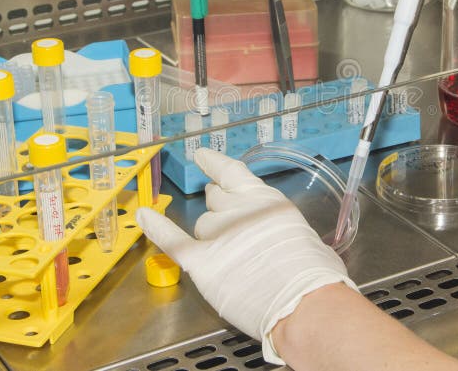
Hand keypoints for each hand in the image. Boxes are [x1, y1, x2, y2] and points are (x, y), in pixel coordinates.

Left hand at [136, 148, 355, 364]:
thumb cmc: (314, 274)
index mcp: (265, 200)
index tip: (202, 156)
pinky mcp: (201, 260)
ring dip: (210, 235)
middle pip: (216, 200)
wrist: (302, 301)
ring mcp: (218, 234)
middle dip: (218, 209)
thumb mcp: (304, 235)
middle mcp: (238, 209)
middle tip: (226, 225)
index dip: (215, 163)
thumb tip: (280, 237)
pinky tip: (143, 216)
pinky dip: (156, 227)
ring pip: (202, 224)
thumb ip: (281, 228)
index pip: (232, 173)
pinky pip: (173, 239)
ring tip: (227, 256)